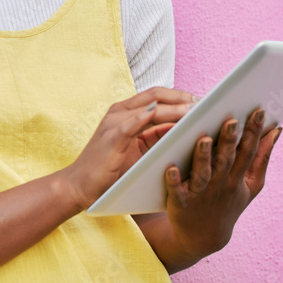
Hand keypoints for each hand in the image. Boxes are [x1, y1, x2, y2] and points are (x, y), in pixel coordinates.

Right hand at [62, 87, 196, 210]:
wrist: (77, 187)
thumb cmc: (108, 171)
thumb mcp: (136, 150)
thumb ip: (154, 136)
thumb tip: (184, 130)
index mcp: (125, 113)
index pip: (156, 96)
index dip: (179, 95)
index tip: (201, 100)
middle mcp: (119, 113)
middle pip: (156, 96)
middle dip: (182, 97)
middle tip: (205, 103)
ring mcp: (114, 123)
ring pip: (150, 107)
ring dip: (174, 107)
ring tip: (195, 110)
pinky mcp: (111, 138)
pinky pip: (133, 123)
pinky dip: (150, 117)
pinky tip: (166, 116)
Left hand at [163, 107, 280, 256]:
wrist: (204, 237)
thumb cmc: (229, 203)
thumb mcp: (253, 184)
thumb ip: (263, 157)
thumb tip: (277, 130)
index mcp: (238, 178)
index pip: (248, 152)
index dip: (254, 132)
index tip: (259, 111)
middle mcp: (221, 185)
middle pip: (226, 160)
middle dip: (229, 141)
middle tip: (231, 120)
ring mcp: (201, 195)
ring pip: (203, 174)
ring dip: (203, 158)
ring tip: (204, 139)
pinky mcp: (181, 204)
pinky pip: (177, 192)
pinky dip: (174, 181)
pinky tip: (171, 168)